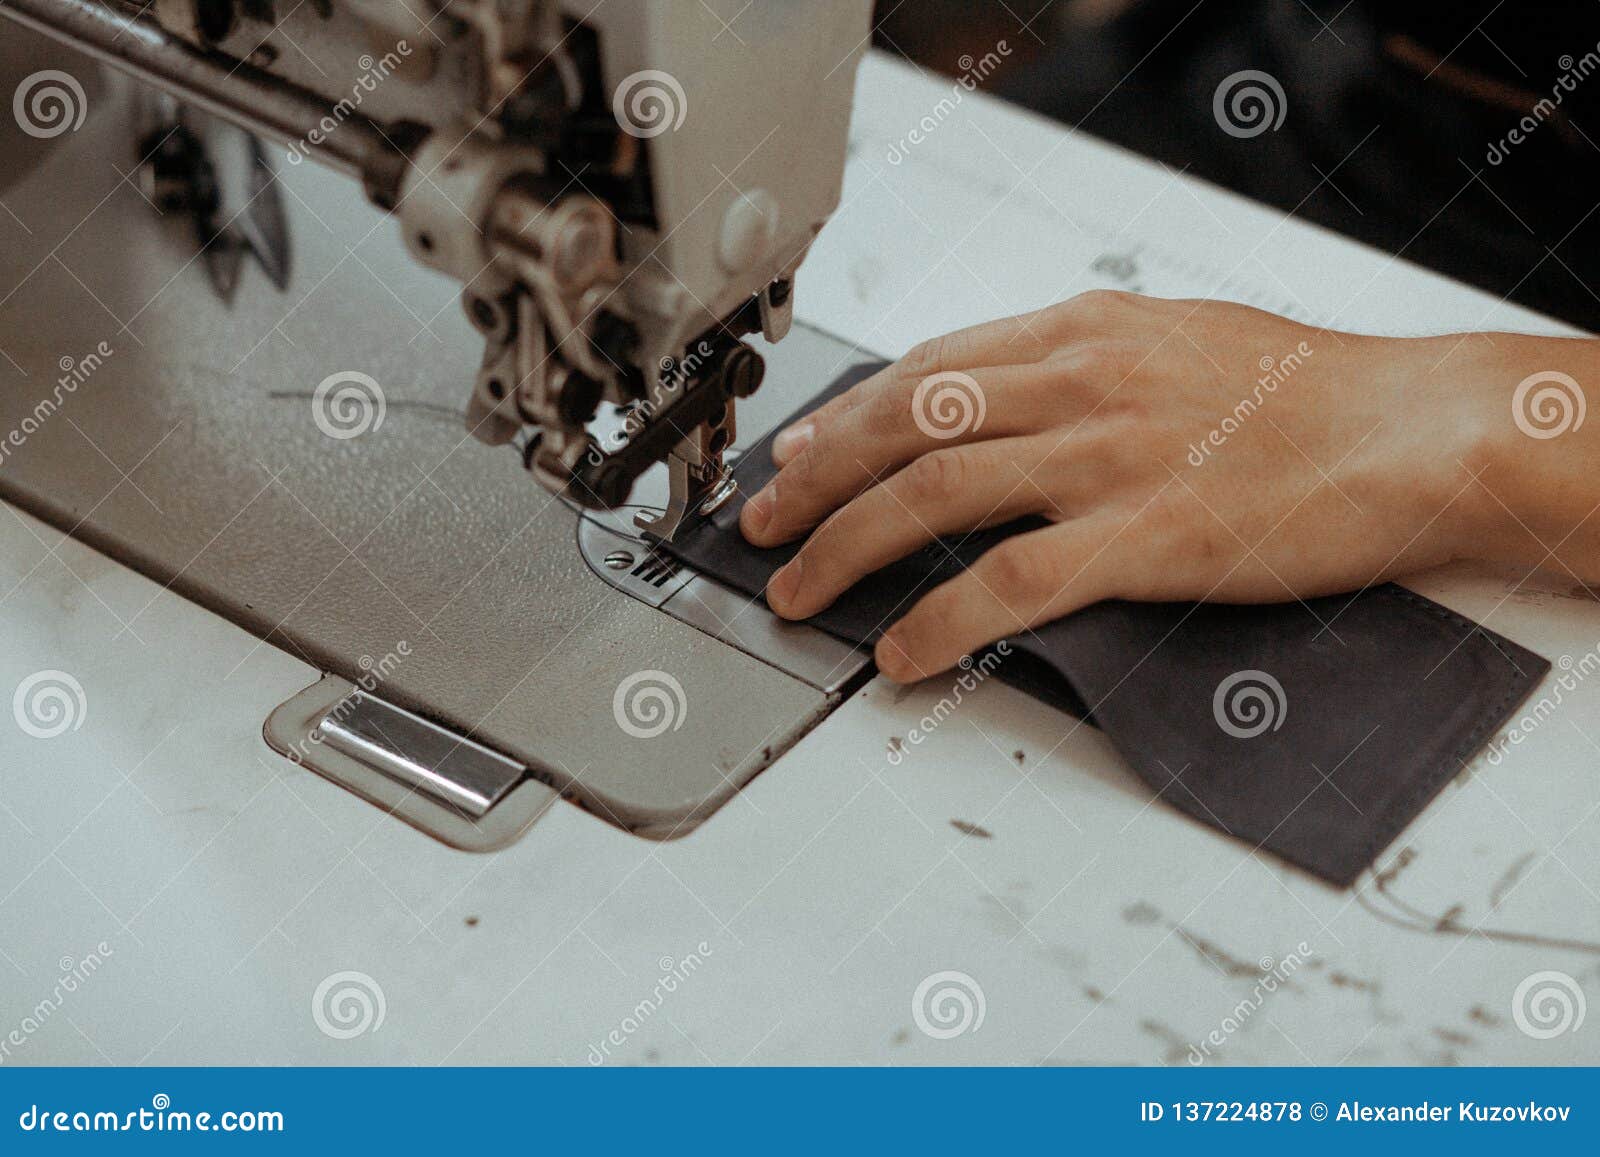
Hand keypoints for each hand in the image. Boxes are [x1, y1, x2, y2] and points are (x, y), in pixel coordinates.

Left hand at [739, 291, 1599, 681]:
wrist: (1411, 430)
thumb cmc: (1311, 393)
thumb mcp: (1181, 340)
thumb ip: (1088, 363)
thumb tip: (1012, 398)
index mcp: (1084, 331)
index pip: (928, 368)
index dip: (846, 416)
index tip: (800, 454)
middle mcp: (1078, 381)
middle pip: (904, 422)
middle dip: (816, 479)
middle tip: (764, 523)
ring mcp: (1104, 456)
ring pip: (931, 492)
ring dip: (845, 546)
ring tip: (796, 589)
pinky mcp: (1140, 535)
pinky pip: (1005, 580)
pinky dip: (935, 616)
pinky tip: (896, 650)